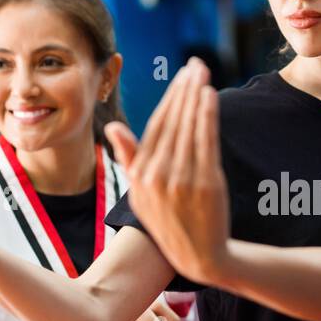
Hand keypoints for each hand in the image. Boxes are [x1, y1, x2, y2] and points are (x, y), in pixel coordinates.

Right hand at [104, 58, 229, 284]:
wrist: (200, 256)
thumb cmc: (170, 222)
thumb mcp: (140, 194)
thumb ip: (128, 158)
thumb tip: (111, 127)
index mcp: (140, 176)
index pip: (154, 128)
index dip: (169, 99)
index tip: (181, 77)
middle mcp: (157, 176)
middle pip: (172, 122)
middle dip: (184, 89)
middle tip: (195, 64)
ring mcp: (181, 180)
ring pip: (188, 127)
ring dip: (196, 95)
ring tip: (204, 72)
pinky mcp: (205, 184)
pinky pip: (205, 141)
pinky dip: (207, 115)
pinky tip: (210, 95)